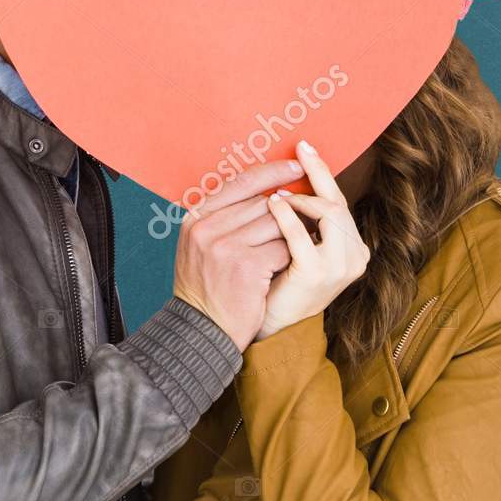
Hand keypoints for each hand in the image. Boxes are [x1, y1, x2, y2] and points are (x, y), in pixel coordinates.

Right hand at [172, 159, 302, 349]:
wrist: (200, 333)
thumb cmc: (206, 290)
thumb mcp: (199, 248)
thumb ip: (223, 219)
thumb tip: (265, 194)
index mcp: (195, 218)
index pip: (240, 183)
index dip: (271, 173)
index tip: (294, 168)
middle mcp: (206, 228)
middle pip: (262, 203)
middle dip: (287, 211)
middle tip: (305, 217)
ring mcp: (225, 246)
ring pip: (276, 225)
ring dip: (290, 236)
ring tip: (296, 246)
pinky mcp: (246, 266)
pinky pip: (283, 249)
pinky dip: (289, 258)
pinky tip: (287, 269)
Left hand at [257, 141, 369, 340]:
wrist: (269, 325)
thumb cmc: (278, 282)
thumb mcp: (298, 246)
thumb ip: (303, 219)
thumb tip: (288, 174)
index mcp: (353, 248)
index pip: (339, 202)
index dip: (323, 174)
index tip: (306, 149)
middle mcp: (356, 257)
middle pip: (339, 203)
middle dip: (319, 173)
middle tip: (300, 150)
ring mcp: (340, 267)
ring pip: (330, 214)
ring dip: (301, 198)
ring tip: (277, 192)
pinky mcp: (318, 274)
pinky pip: (302, 235)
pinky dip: (287, 217)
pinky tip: (272, 205)